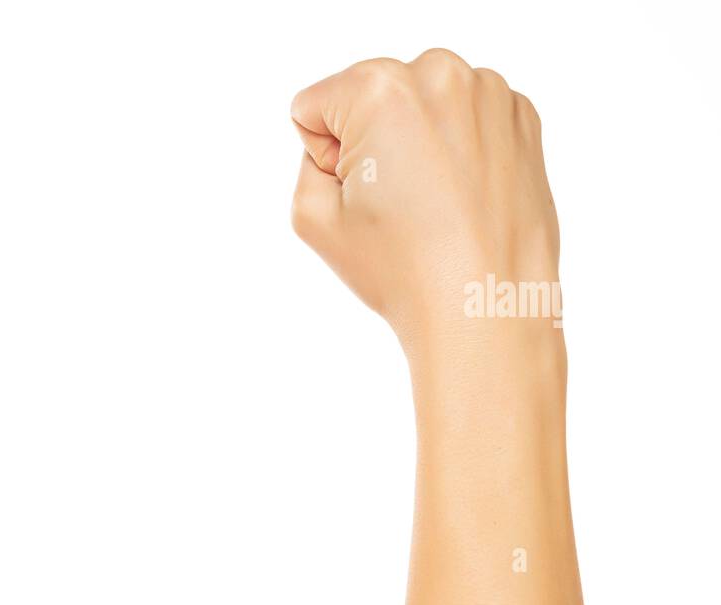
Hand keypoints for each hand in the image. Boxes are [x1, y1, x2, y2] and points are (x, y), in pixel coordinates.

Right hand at [290, 49, 559, 359]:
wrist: (483, 307)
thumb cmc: (403, 269)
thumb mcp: (311, 217)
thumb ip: (307, 161)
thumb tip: (342, 142)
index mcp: (381, 89)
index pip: (314, 107)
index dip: (324, 158)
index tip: (359, 196)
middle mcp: (439, 73)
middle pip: (369, 96)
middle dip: (370, 141)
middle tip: (394, 203)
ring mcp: (488, 92)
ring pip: (419, 105)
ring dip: (415, 143)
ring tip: (431, 203)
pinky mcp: (520, 116)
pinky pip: (464, 118)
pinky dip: (457, 149)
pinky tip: (461, 196)